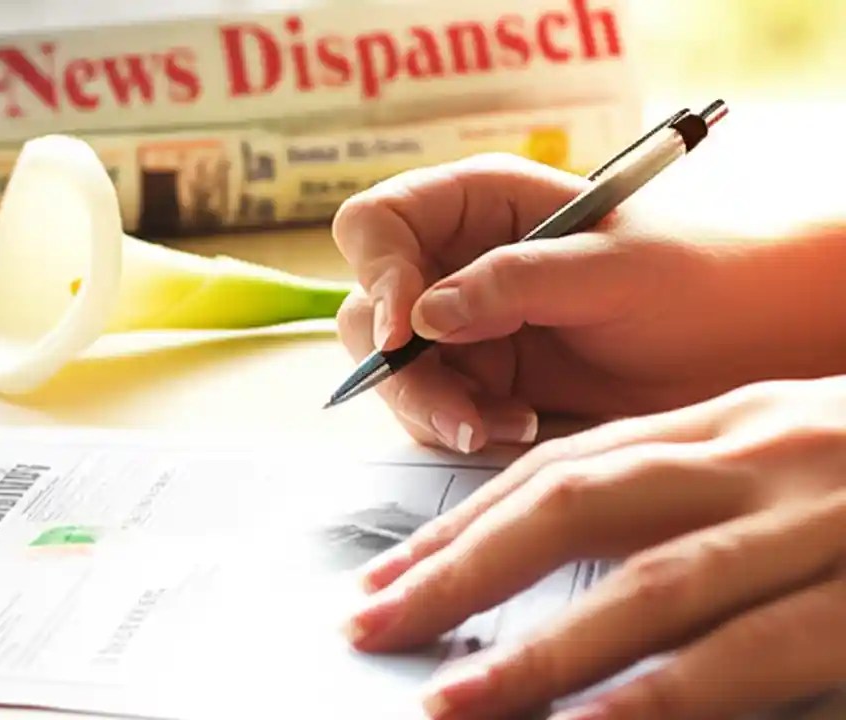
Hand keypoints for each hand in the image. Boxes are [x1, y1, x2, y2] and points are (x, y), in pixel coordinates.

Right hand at [331, 152, 845, 452]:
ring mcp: (458, 323)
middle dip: (403, 369)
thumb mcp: (610, 269)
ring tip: (501, 426)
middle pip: (370, 309)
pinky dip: (458, 426)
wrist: (736, 341)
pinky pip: (429, 408)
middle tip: (457, 412)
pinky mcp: (474, 377)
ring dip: (432, 407)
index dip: (377, 271)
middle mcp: (451, 260)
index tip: (407, 330)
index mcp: (475, 203)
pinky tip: (516, 426)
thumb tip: (424, 315)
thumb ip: (515, 283)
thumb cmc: (689, 277)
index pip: (377, 223)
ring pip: (392, 371)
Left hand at [344, 376, 845, 719]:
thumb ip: (689, 479)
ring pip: (655, 581)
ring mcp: (822, 523)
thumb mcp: (786, 448)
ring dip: (545, 648)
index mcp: (732, 418)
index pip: (566, 460)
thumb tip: (570, 541)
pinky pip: (763, 650)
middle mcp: (763, 455)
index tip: (391, 570)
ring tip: (455, 702)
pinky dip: (674, 694)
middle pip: (580, 502)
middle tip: (374, 625)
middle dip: (464, 566)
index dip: (467, 516)